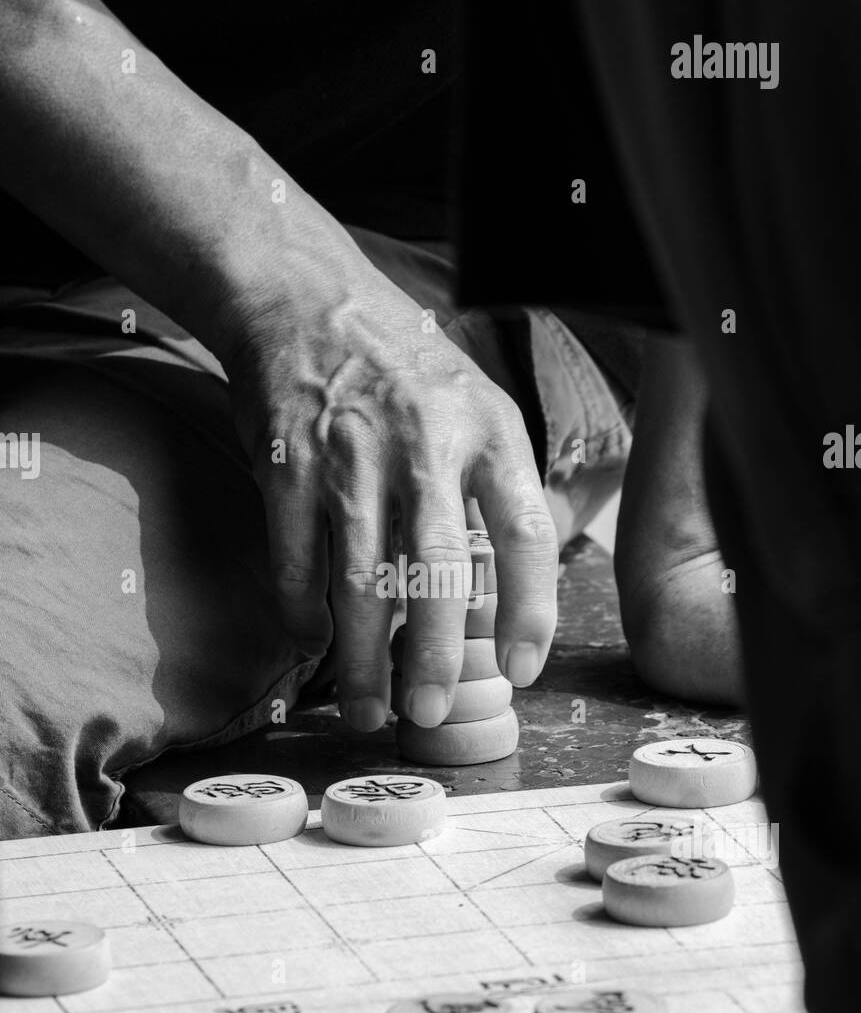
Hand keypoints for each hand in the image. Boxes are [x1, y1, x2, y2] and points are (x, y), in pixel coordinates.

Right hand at [222, 255, 557, 730]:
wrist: (305, 297)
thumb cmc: (402, 370)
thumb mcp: (475, 406)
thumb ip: (492, 491)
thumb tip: (499, 598)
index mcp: (488, 430)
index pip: (527, 533)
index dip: (530, 609)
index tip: (522, 669)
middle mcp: (424, 443)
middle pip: (436, 571)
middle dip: (432, 657)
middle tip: (426, 715)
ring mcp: (350, 453)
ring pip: (359, 581)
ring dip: (362, 659)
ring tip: (368, 712)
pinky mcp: (286, 461)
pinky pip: (295, 559)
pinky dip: (301, 613)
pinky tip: (313, 645)